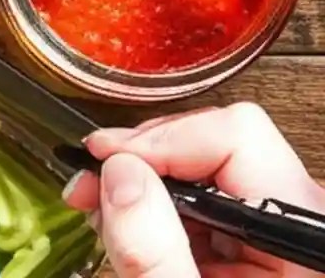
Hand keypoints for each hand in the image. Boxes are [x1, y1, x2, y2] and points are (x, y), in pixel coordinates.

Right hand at [64, 103, 324, 277]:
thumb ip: (154, 253)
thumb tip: (121, 175)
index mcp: (300, 233)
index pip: (236, 135)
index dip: (159, 140)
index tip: (103, 159)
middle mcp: (299, 218)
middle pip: (217, 140)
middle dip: (141, 158)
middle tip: (87, 184)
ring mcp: (280, 227)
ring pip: (206, 164)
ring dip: (143, 180)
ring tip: (98, 206)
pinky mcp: (261, 240)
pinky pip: (208, 197)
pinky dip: (158, 205)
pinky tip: (128, 223)